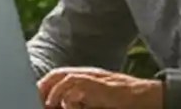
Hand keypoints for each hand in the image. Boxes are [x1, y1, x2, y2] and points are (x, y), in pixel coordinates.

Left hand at [37, 67, 163, 108]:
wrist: (146, 96)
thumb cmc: (122, 101)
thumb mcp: (96, 99)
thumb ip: (80, 100)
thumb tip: (62, 105)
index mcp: (85, 77)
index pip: (58, 76)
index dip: (45, 86)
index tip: (33, 97)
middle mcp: (88, 74)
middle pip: (58, 74)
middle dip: (43, 86)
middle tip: (34, 99)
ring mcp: (94, 78)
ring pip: (65, 77)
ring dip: (52, 91)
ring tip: (47, 103)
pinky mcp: (99, 85)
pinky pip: (78, 86)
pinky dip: (68, 95)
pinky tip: (65, 105)